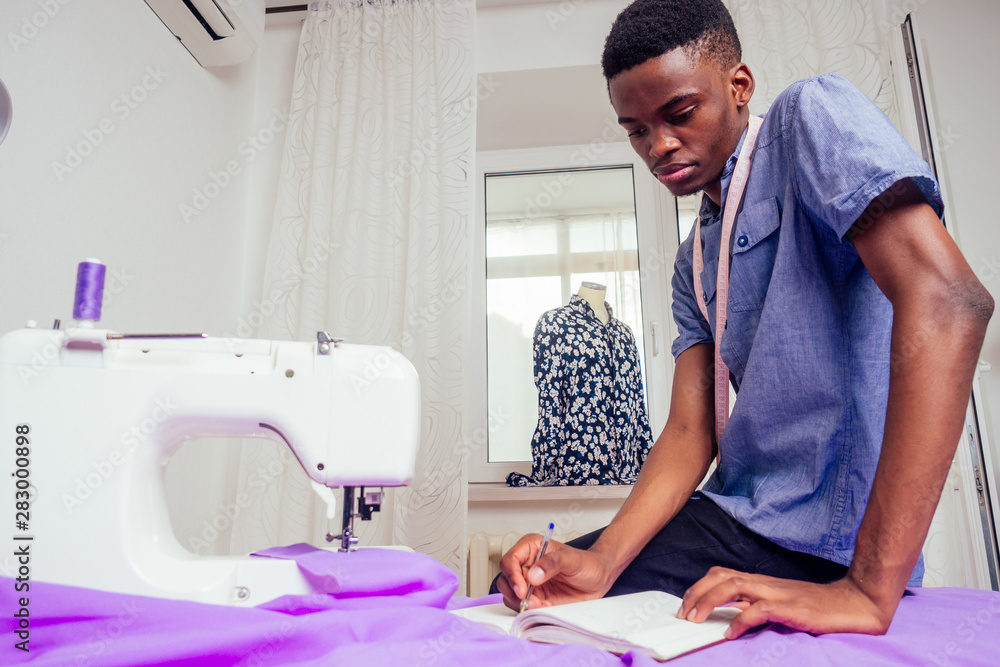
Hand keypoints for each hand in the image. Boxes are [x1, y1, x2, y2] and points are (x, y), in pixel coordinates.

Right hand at [496, 534, 613, 611]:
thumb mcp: (573, 560)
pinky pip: (523, 606)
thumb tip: (533, 575)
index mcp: (532, 548)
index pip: (510, 560)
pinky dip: (529, 611)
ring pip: (510, 594)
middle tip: (530, 600)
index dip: (512, 575)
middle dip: (514, 592)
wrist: (600, 578)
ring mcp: (529, 582)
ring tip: (539, 604)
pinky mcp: (535, 598)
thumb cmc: (588, 563)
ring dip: (520, 603)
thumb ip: (553, 563)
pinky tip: (543, 607)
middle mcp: (527, 565)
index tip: (522, 589)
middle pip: (505, 579)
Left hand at [678, 568, 893, 637]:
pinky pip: (760, 609)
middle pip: (721, 577)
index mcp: (761, 582)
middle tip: (683, 614)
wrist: (853, 603)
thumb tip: (730, 617)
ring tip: (696, 620)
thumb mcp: (781, 604)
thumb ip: (757, 606)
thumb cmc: (816, 607)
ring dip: (710, 601)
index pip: (722, 574)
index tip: (685, 605)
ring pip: (734, 586)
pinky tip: (730, 633)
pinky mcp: (791, 607)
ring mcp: (778, 593)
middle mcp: (765, 583)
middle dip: (697, 593)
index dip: (700, 587)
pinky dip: (741, 620)